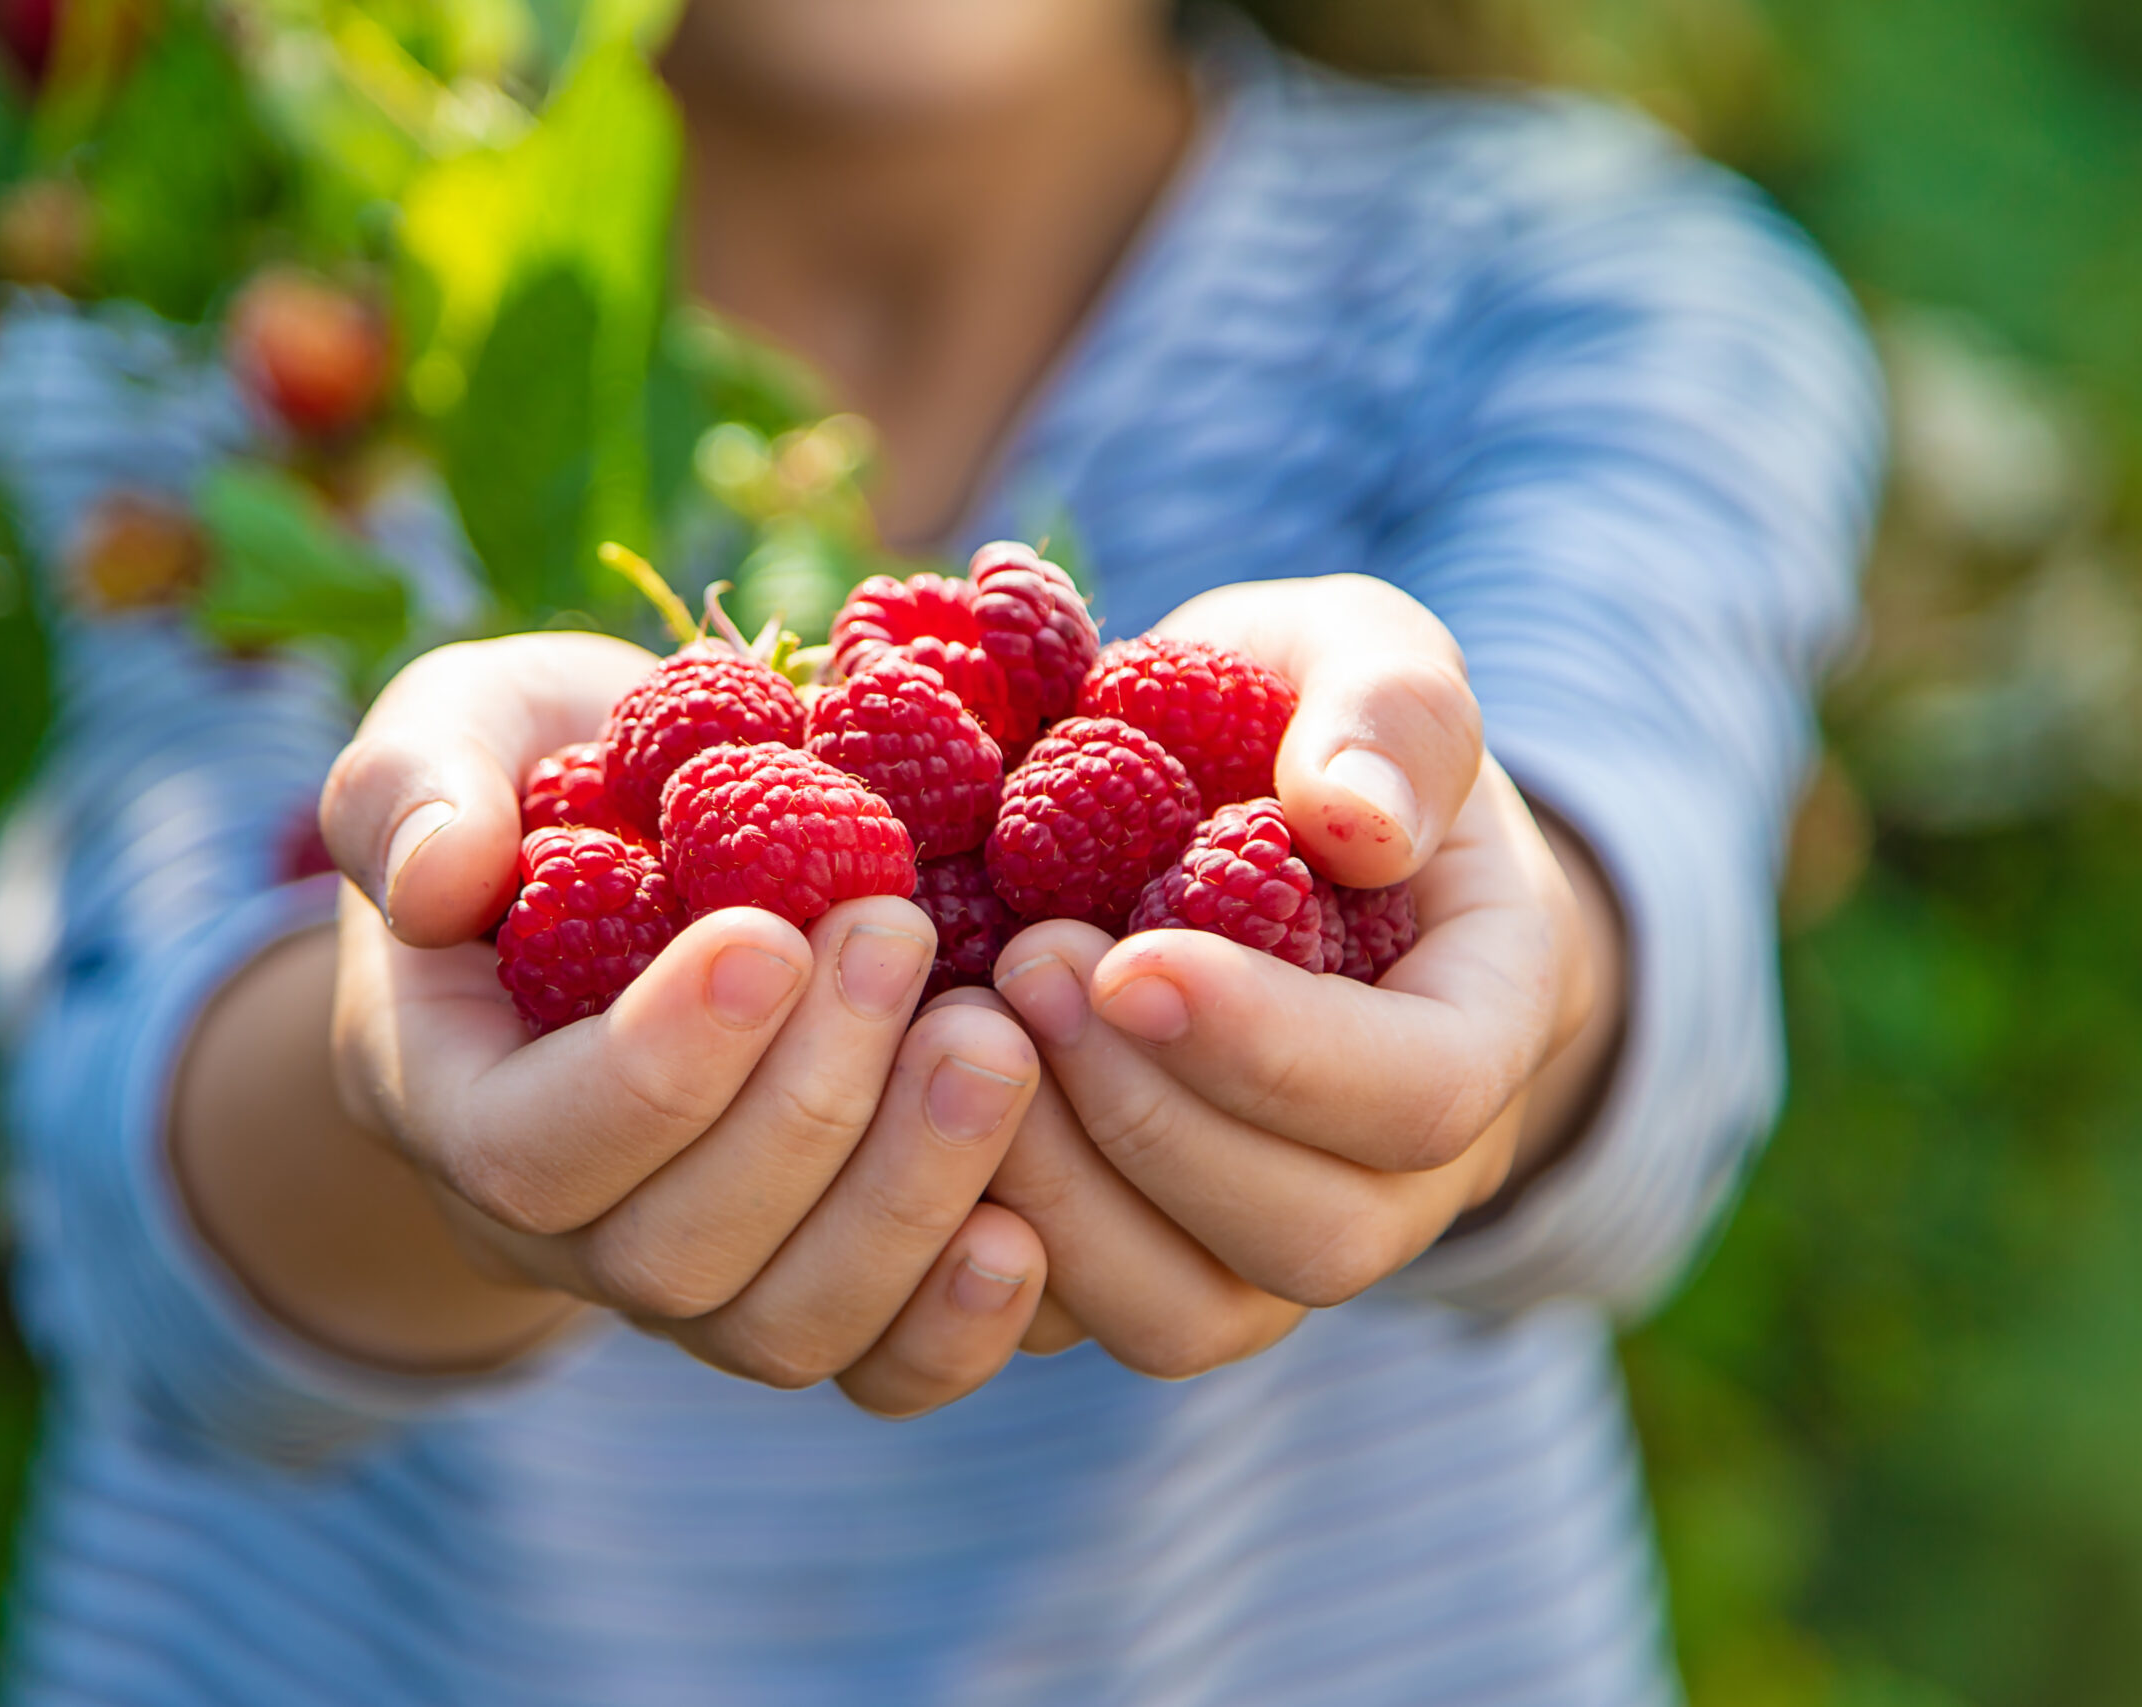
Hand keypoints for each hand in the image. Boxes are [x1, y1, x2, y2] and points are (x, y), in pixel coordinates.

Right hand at [320, 634, 1049, 1414]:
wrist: (651, 862)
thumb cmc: (547, 787)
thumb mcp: (458, 734)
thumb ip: (416, 789)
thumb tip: (437, 882)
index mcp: (463, 1103)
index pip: (536, 1149)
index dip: (657, 1067)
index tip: (767, 931)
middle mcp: (578, 1232)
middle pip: (678, 1254)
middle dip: (805, 1107)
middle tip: (898, 934)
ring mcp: (708, 1282)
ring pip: (790, 1327)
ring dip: (904, 1198)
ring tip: (996, 1043)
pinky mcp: (827, 1289)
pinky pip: (885, 1370)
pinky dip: (961, 1323)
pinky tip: (1033, 1222)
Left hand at [983, 576, 1615, 1375]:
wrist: (1227, 815)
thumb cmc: (1301, 728)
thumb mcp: (1361, 660)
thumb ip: (1386, 710)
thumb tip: (1355, 819)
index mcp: (1475, 1022)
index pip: (1421, 1098)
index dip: (1277, 1053)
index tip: (1132, 958)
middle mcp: (1391, 1172)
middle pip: (1311, 1235)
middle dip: (1151, 1120)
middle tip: (1024, 969)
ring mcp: (1260, 1240)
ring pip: (1183, 1315)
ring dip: (1059, 1196)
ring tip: (962, 1035)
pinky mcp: (1136, 1266)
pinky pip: (1069, 1324)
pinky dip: (977, 1239)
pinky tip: (906, 1108)